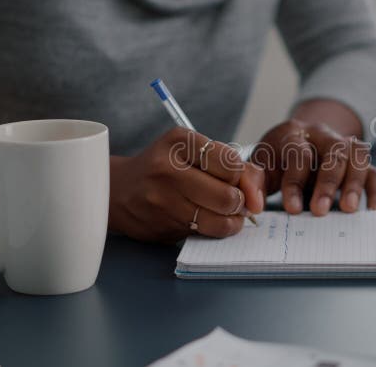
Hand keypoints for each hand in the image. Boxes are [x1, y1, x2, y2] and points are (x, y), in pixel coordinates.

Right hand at [109, 127, 264, 242]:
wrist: (118, 190)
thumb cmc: (167, 167)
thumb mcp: (195, 152)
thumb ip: (235, 167)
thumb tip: (257, 200)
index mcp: (179, 142)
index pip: (232, 163)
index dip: (242, 177)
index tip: (236, 180)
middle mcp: (167, 170)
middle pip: (228, 195)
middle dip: (239, 202)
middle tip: (233, 200)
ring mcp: (162, 201)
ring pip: (219, 220)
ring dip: (231, 220)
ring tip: (224, 212)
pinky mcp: (161, 226)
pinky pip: (204, 234)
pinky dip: (213, 229)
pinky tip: (204, 219)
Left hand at [251, 119, 375, 215]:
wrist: (298, 141)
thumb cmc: (277, 159)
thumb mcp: (261, 165)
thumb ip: (256, 181)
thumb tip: (254, 205)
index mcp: (294, 133)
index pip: (299, 152)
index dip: (295, 182)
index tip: (292, 209)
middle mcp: (323, 134)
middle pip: (333, 151)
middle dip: (327, 182)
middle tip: (319, 211)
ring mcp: (344, 146)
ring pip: (358, 155)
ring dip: (354, 182)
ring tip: (349, 209)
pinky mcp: (359, 163)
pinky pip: (373, 172)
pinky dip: (374, 191)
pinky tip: (371, 210)